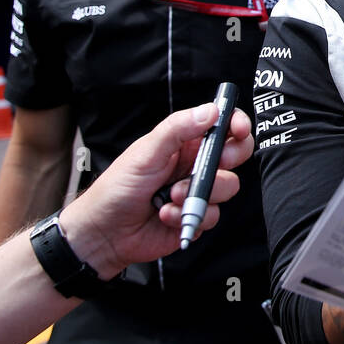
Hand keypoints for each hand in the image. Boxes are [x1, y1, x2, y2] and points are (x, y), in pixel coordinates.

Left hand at [57, 103, 252, 279]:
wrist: (105, 232)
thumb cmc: (117, 188)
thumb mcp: (146, 152)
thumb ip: (178, 128)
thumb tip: (211, 110)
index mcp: (185, 142)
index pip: (222, 125)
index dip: (237, 124)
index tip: (239, 130)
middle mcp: (195, 164)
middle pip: (236, 154)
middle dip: (228, 160)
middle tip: (211, 165)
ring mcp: (198, 191)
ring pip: (228, 187)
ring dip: (199, 193)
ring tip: (170, 196)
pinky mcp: (197, 216)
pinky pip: (213, 215)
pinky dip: (188, 216)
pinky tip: (166, 215)